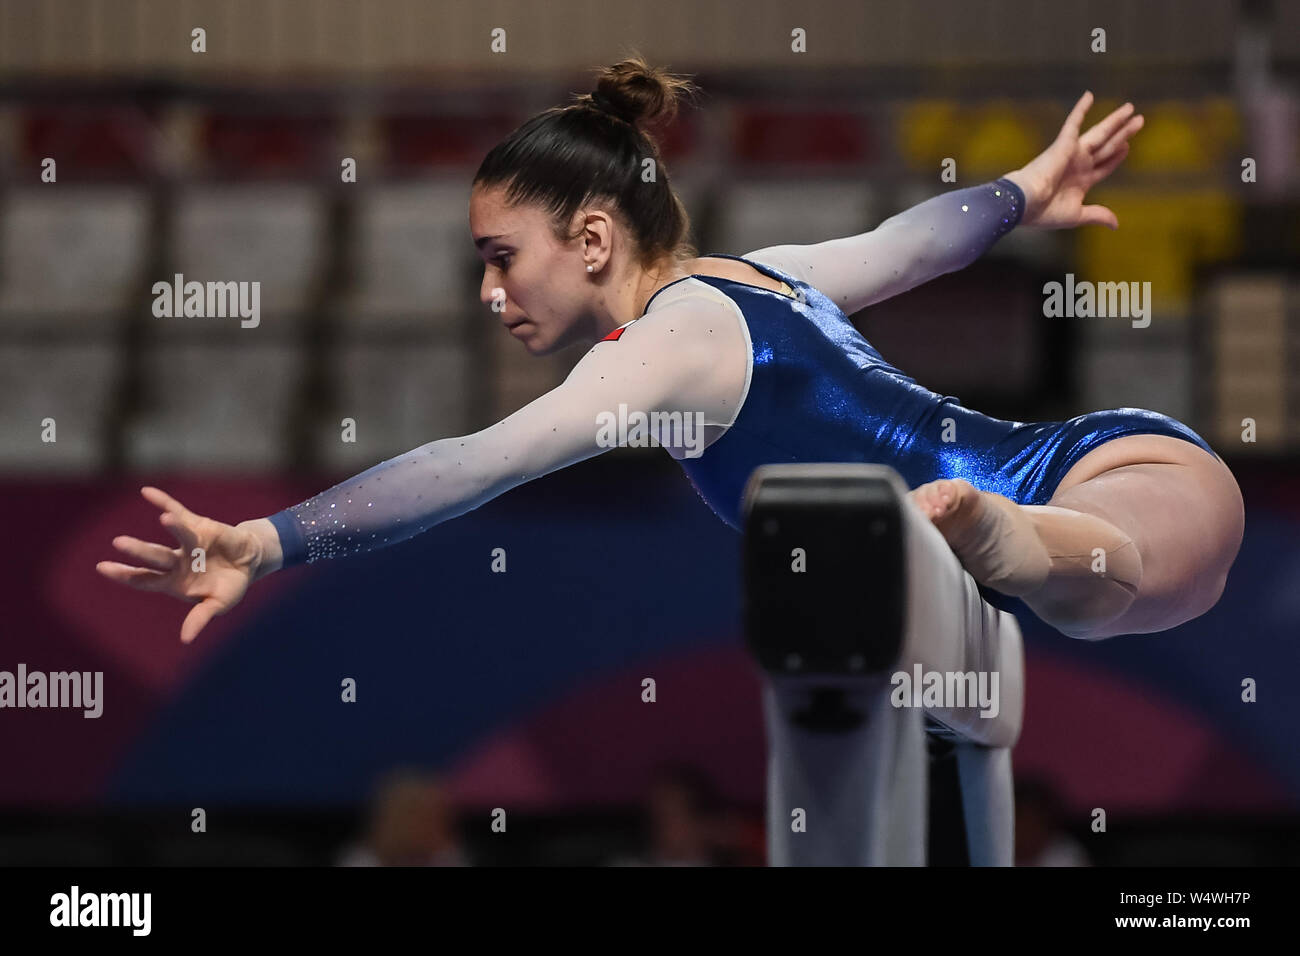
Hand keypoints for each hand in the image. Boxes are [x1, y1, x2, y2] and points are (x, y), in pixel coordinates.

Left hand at [96, 486, 267, 643]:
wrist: (250, 562)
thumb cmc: (230, 586)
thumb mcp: (219, 604)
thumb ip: (201, 618)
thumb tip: (185, 640)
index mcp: (174, 582)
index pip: (143, 579)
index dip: (124, 574)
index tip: (102, 567)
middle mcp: (175, 561)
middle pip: (155, 556)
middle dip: (139, 550)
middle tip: (119, 542)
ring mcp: (186, 542)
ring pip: (175, 533)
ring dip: (171, 525)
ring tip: (166, 520)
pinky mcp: (199, 525)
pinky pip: (179, 510)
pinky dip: (164, 501)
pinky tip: (146, 492)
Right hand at [1004, 92, 1143, 229]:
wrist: (1024, 203)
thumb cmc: (1044, 213)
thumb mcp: (1076, 215)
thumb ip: (1097, 214)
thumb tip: (1116, 224)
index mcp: (1081, 181)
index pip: (1105, 166)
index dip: (1117, 157)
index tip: (1128, 147)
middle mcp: (1079, 164)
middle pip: (1108, 146)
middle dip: (1123, 134)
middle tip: (1140, 120)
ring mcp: (1072, 153)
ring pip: (1100, 134)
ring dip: (1115, 121)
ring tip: (1131, 108)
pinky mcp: (1064, 144)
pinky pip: (1073, 122)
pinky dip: (1081, 109)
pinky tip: (1090, 95)